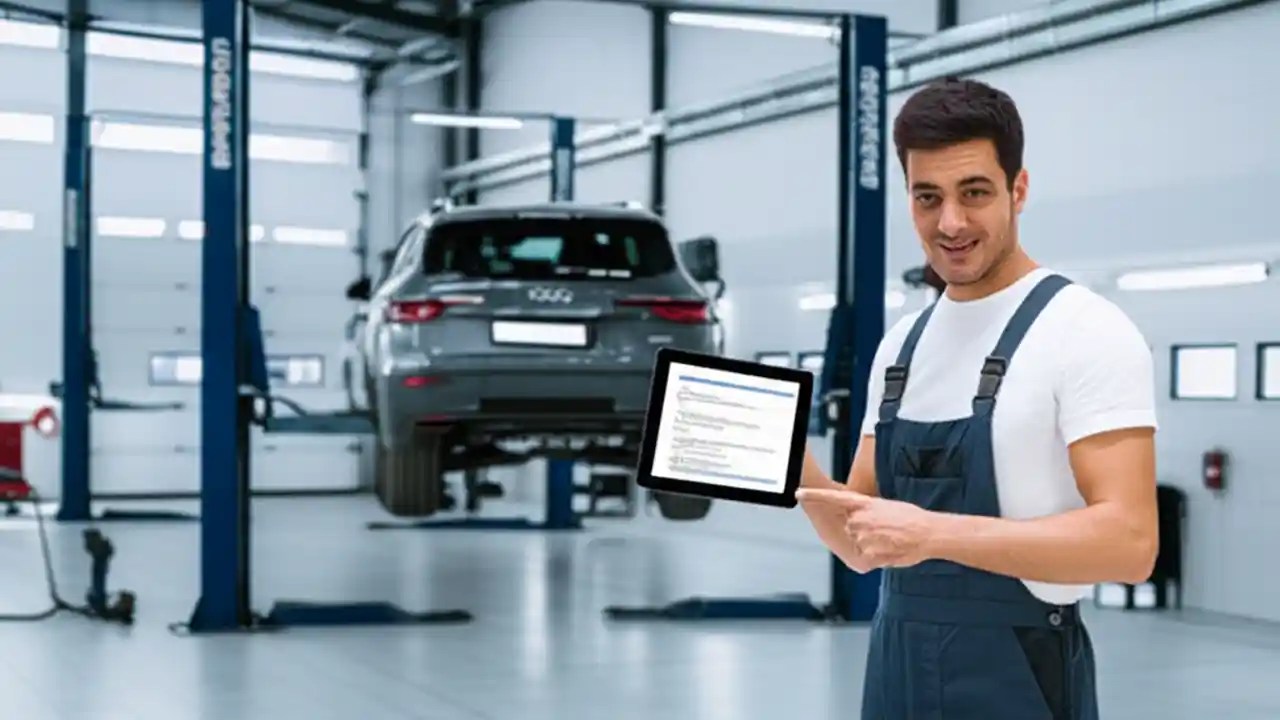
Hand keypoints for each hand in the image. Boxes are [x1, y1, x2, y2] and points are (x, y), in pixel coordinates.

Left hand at [796, 488, 939, 568]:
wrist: (927, 532)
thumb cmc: (911, 519)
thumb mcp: (886, 508)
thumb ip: (867, 514)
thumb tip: (857, 522)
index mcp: (863, 504)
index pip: (833, 498)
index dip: (815, 496)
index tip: (799, 493)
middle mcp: (858, 519)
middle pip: (850, 528)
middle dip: (864, 531)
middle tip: (885, 530)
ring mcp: (862, 536)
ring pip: (858, 543)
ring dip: (871, 544)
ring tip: (890, 539)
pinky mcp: (867, 552)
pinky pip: (866, 557)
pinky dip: (877, 557)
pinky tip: (890, 549)